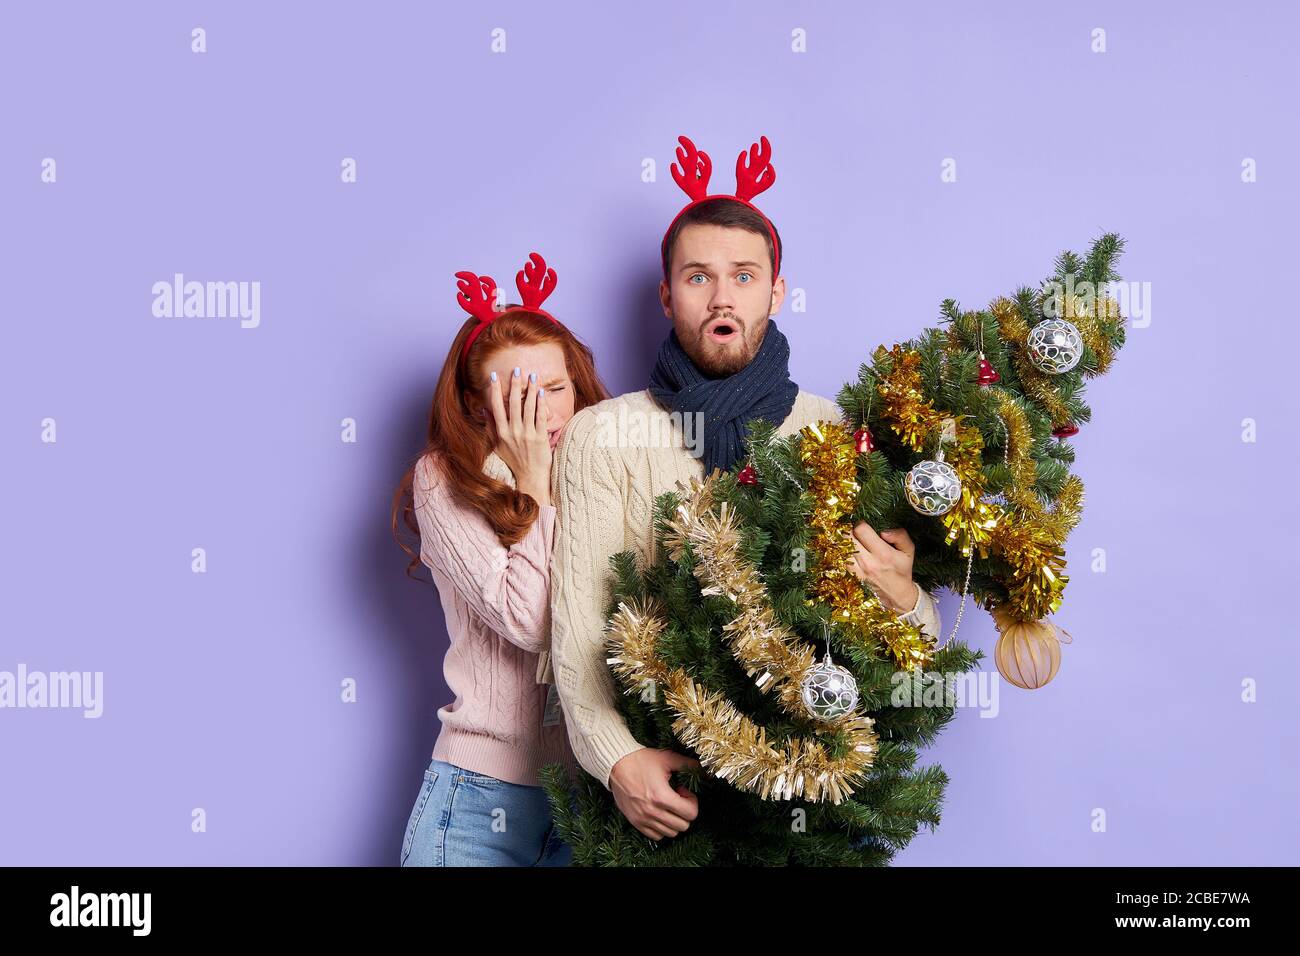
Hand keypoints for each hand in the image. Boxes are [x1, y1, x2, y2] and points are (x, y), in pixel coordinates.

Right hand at [485, 367, 551, 507]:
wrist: (530, 476)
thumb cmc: (514, 460)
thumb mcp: (497, 445)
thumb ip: (491, 426)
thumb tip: (484, 409)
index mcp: (501, 432)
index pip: (497, 407)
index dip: (495, 390)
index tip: (494, 376)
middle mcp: (513, 432)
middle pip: (514, 404)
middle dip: (515, 385)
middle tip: (517, 369)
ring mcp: (527, 435)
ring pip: (528, 408)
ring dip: (530, 390)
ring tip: (532, 376)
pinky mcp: (540, 438)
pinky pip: (540, 418)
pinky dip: (540, 404)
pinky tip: (541, 392)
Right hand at [608, 748, 700, 839]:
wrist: (616, 764)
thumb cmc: (641, 760)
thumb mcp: (667, 758)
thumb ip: (688, 764)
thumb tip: (705, 770)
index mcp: (662, 796)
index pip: (691, 814)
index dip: (692, 802)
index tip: (683, 791)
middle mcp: (653, 812)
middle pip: (683, 825)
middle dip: (685, 812)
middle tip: (677, 798)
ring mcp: (643, 819)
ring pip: (671, 833)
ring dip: (674, 820)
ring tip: (667, 805)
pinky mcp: (635, 822)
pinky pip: (656, 836)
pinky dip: (662, 828)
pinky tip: (659, 812)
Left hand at [848, 522, 919, 613]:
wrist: (896, 594)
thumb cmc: (901, 569)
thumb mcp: (908, 551)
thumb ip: (900, 536)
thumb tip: (884, 532)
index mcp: (883, 554)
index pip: (861, 530)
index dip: (861, 524)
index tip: (865, 527)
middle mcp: (868, 563)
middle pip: (846, 536)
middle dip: (849, 531)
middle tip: (855, 533)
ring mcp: (857, 571)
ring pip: (840, 548)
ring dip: (844, 542)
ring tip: (851, 542)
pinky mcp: (851, 576)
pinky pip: (839, 560)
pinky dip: (841, 553)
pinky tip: (848, 552)